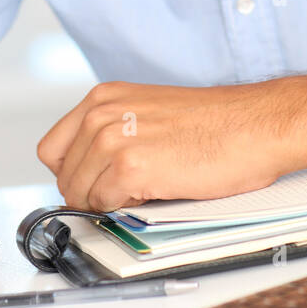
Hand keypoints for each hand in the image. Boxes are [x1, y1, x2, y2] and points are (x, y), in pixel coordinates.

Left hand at [37, 80, 293, 211]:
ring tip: (149, 186)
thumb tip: (89, 171)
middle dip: (91, 193)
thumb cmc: (216, 123)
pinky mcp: (130, 169)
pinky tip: (157, 191)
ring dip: (110, 202)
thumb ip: (112, 131)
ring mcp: (112, 140)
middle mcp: (101, 114)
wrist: (254, 126)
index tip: (93, 182)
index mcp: (103, 98)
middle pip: (63, 176)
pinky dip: (127, 209)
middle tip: (130, 190)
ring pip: (80, 196)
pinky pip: (105, 207)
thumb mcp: (147, 112)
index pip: (52, 149)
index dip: (73, 172)